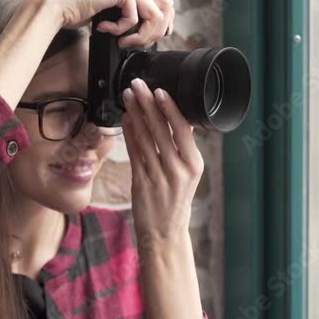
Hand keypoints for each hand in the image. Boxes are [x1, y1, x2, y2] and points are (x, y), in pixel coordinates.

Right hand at [36, 0, 175, 48]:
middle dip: (158, 29)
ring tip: (124, 41)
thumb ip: (128, 13)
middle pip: (166, 4)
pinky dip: (121, 30)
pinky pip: (134, 18)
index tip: (153, 36)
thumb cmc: (78, 11)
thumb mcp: (110, 12)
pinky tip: (106, 29)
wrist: (59, 5)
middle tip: (140, 43)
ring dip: (142, 34)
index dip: (164, 18)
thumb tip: (148, 30)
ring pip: (156, 13)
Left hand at [120, 78, 203, 245]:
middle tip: (137, 84)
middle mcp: (178, 170)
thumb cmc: (176, 201)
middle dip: (147, 104)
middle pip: (161, 129)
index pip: (182, 129)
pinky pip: (133, 152)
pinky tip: (124, 119)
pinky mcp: (141, 182)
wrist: (164, 234)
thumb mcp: (189, 175)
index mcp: (194, 164)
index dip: (169, 108)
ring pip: (144, 138)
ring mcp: (159, 176)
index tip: (159, 90)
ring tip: (128, 96)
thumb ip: (184, 148)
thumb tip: (182, 119)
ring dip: (134, 114)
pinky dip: (128, 133)